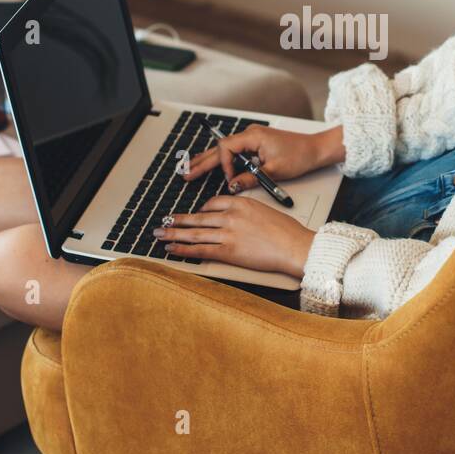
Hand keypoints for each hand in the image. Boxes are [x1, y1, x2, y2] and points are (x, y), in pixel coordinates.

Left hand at [154, 195, 314, 277]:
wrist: (294, 245)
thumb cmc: (287, 231)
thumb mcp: (265, 210)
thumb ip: (247, 212)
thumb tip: (237, 220)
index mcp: (241, 202)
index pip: (213, 203)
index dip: (201, 210)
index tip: (195, 214)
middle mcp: (231, 216)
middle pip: (198, 217)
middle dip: (178, 220)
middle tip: (164, 220)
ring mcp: (228, 233)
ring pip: (194, 232)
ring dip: (174, 233)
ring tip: (160, 233)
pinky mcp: (228, 251)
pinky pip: (200, 249)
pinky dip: (183, 248)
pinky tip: (172, 248)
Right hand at [182, 124, 343, 192]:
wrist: (315, 150)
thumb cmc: (300, 156)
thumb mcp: (275, 171)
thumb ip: (251, 178)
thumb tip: (233, 186)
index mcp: (253, 136)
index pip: (226, 149)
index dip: (224, 165)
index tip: (229, 179)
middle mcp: (250, 135)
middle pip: (219, 148)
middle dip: (203, 161)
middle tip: (186, 173)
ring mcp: (252, 139)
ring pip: (224, 150)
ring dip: (209, 160)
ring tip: (192, 169)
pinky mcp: (256, 145)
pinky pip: (233, 152)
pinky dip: (222, 160)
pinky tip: (213, 166)